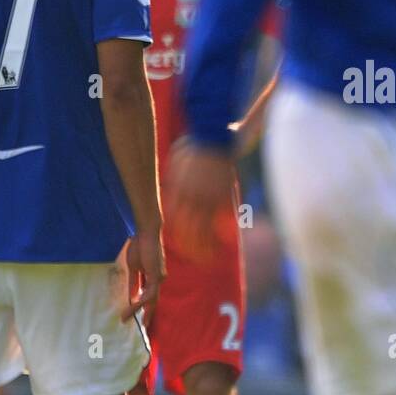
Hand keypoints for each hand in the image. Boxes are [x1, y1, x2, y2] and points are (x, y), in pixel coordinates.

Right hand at [123, 229, 163, 325]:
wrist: (146, 234)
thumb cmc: (140, 247)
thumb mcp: (134, 268)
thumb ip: (134, 282)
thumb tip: (131, 296)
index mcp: (154, 277)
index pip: (150, 296)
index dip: (145, 307)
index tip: (140, 318)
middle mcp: (159, 279)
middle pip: (153, 301)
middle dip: (147, 315)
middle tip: (143, 327)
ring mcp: (159, 278)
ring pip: (150, 299)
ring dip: (137, 309)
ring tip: (125, 318)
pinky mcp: (156, 275)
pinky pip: (148, 292)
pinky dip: (140, 300)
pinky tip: (132, 306)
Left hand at [163, 141, 236, 263]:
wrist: (212, 136)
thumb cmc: (191, 147)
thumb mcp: (175, 165)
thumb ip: (172, 184)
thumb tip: (170, 198)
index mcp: (178, 191)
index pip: (174, 221)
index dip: (177, 236)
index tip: (180, 246)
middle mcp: (192, 198)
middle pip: (189, 231)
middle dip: (191, 248)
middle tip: (194, 258)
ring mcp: (210, 198)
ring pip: (207, 229)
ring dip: (207, 246)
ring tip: (209, 257)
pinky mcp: (225, 195)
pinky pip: (224, 218)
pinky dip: (224, 232)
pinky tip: (224, 241)